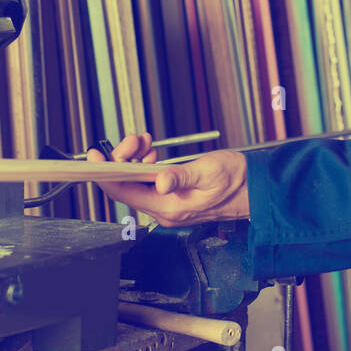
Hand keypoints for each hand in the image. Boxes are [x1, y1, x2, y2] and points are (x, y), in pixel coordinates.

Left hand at [89, 132, 249, 226]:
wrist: (256, 189)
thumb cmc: (237, 181)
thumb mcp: (209, 172)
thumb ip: (181, 176)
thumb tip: (160, 181)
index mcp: (169, 208)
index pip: (124, 193)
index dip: (105, 173)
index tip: (94, 156)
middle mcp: (165, 210)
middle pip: (127, 185)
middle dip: (124, 159)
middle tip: (134, 140)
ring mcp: (168, 204)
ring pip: (136, 181)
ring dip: (135, 158)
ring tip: (145, 142)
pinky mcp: (173, 196)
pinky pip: (148, 180)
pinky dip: (145, 163)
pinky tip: (152, 151)